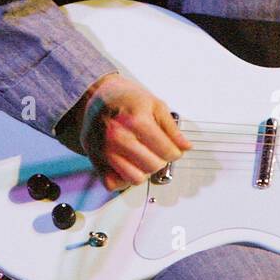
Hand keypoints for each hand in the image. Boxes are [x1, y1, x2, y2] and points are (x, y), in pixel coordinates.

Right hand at [71, 74, 191, 191]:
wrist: (96, 95)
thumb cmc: (126, 98)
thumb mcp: (155, 104)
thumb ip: (172, 128)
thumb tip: (185, 146)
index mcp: (136, 121)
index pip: (167, 152)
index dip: (175, 151)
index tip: (172, 148)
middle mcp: (118, 137)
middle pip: (153, 167)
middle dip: (160, 160)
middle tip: (157, 150)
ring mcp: (105, 150)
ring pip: (135, 179)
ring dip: (143, 171)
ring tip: (143, 157)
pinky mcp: (95, 159)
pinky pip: (113, 183)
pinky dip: (122, 178)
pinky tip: (127, 164)